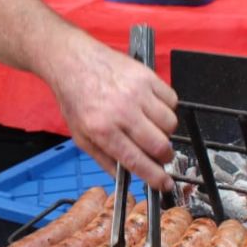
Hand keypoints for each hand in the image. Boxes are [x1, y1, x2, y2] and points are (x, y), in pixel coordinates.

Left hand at [48, 39, 178, 190]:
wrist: (73, 61)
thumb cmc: (76, 97)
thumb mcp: (80, 136)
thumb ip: (103, 159)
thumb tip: (125, 177)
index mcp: (102, 130)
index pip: (137, 161)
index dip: (156, 177)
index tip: (165, 184)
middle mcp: (121, 111)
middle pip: (160, 145)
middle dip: (164, 156)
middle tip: (160, 155)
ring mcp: (137, 92)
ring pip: (170, 123)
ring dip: (165, 132)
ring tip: (151, 127)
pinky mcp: (147, 76)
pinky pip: (172, 100)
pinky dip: (167, 108)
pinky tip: (152, 108)